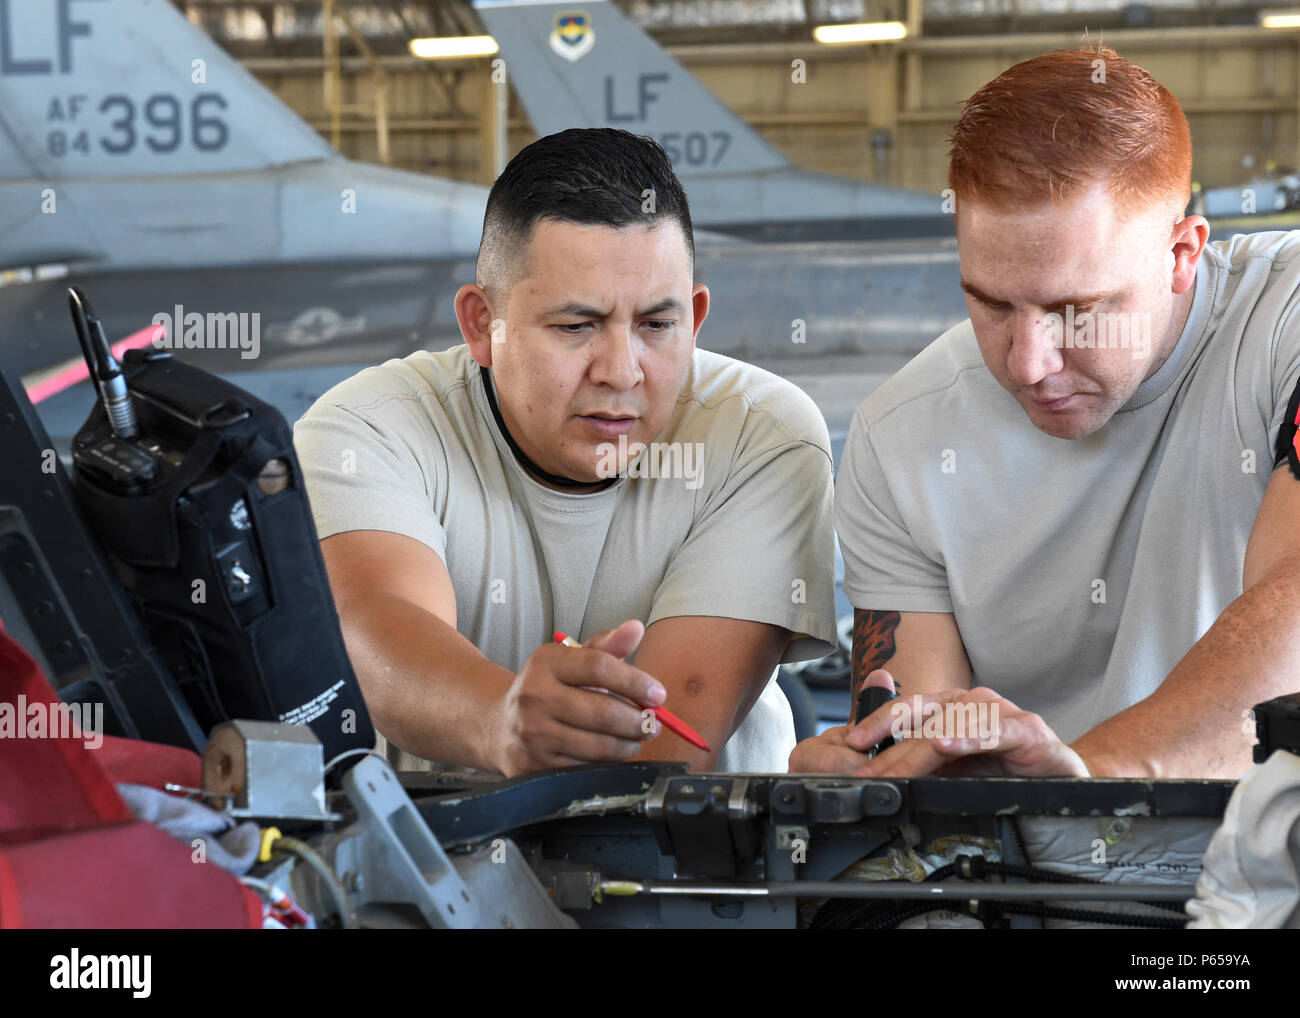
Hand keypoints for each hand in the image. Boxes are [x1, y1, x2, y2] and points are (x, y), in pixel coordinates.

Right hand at [489, 620, 664, 775]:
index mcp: (546, 662)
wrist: (498, 724)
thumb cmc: (549, 688)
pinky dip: (606, 763)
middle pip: (603, 712)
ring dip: (628, 745)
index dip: (635, 682)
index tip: (658, 695)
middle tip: (654, 724)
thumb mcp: (572, 661)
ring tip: (637, 738)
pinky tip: (611, 754)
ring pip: (599, 746)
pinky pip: (585, 768)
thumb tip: (637, 628)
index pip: (599, 667)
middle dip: (639, 721)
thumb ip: (607, 646)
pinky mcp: (532, 766)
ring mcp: (531, 734)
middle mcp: (534, 696)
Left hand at [790, 669, 1090, 777]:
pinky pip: (992, 731)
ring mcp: (998, 712)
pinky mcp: (1025, 730)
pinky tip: (948, 745)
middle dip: (892, 748)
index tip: (851, 744)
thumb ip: (923, 763)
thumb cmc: (1006, 766)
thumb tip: (881, 776)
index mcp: (950, 707)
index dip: (877, 725)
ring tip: (898, 767)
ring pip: (952, 725)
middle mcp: (970, 702)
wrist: (1061, 772)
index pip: (906, 710)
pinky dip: (968, 737)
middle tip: (869, 773)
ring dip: (921, 748)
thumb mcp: (955, 766)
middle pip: (923, 719)